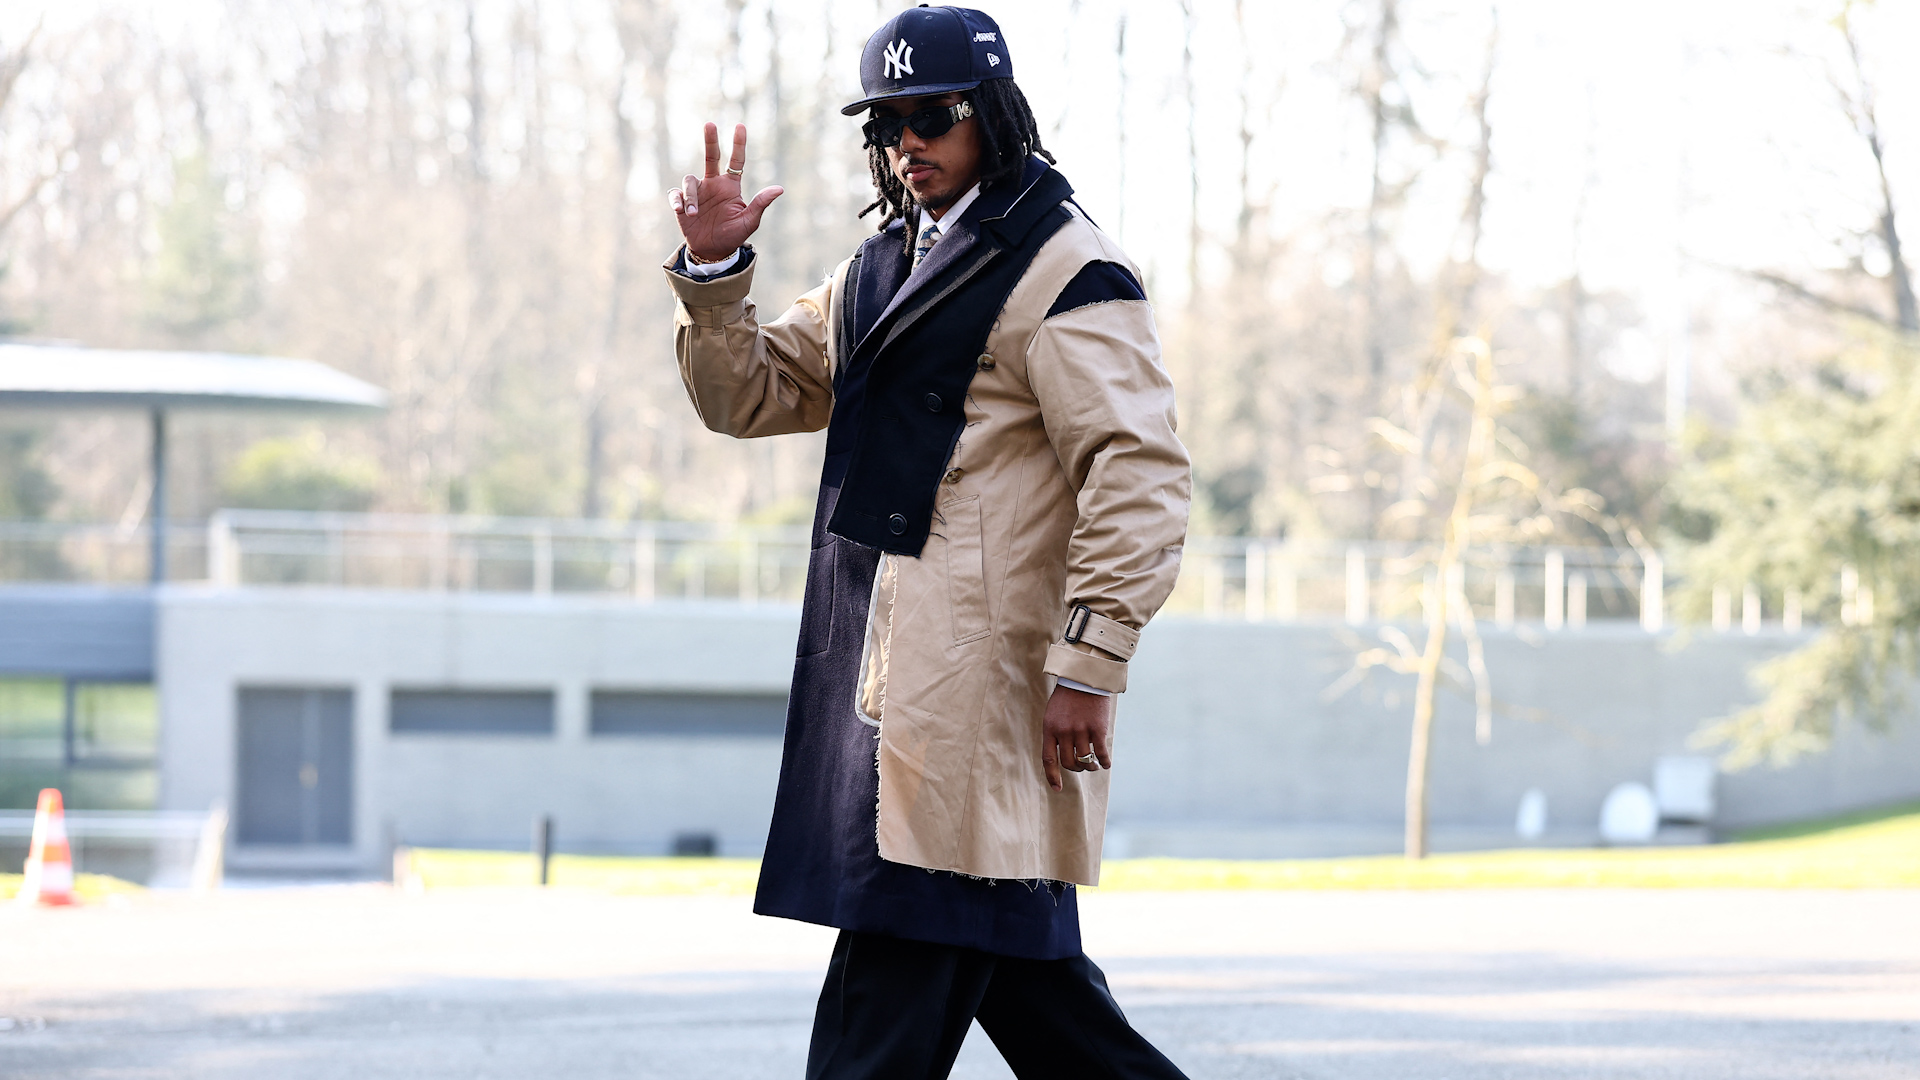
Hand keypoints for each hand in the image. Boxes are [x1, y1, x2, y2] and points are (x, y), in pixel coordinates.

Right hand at [668, 122, 784, 261]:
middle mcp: (713, 184)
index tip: (740, 126)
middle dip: (711, 140)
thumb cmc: (733, 236)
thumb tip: (780, 188)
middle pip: (711, 157)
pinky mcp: (682, 203)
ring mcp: (697, 193)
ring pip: (690, 180)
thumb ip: (761, 204)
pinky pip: (676, 194)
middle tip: (710, 124)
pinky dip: (677, 200)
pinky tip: (681, 210)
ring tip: (694, 214)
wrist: (713, 251)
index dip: (738, 144)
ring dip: (691, 196)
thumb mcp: (750, 221)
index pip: (736, 162)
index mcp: (730, 187)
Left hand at [1041, 684, 1112, 791]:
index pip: (1049, 759)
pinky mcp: (1098, 729)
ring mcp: (1081, 731)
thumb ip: (1054, 735)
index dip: (1052, 777)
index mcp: (1049, 729)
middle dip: (1076, 769)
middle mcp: (1064, 732)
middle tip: (1082, 767)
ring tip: (1093, 766)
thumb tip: (1062, 758)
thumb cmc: (1067, 698)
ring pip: (1085, 761)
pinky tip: (1106, 764)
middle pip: (1069, 763)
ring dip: (1090, 767)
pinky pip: (1101, 754)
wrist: (1084, 679)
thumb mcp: (1052, 715)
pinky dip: (1104, 762)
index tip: (1057, 789)